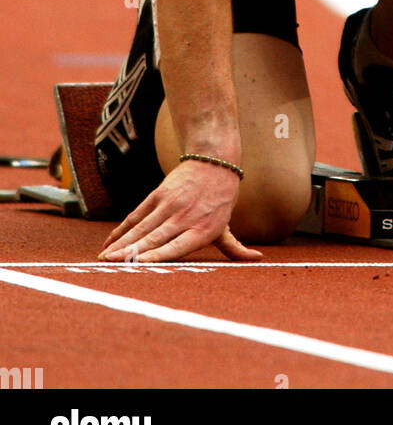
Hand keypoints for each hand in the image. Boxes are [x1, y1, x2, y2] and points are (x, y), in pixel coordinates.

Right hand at [97, 159, 262, 263]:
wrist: (213, 160)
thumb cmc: (220, 200)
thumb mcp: (226, 225)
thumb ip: (235, 248)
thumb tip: (257, 259)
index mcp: (203, 230)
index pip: (177, 246)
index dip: (157, 254)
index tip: (138, 263)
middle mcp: (185, 217)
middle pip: (155, 237)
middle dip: (131, 251)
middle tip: (110, 264)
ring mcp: (170, 204)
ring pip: (142, 226)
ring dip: (121, 242)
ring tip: (104, 257)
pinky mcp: (158, 194)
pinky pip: (137, 215)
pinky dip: (122, 229)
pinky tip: (109, 243)